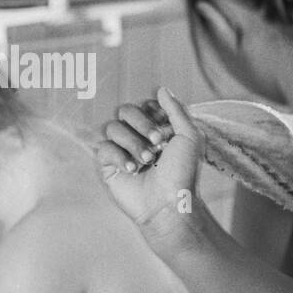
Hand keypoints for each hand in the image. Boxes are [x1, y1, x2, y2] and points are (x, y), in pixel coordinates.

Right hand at [96, 88, 203, 239]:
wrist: (169, 204)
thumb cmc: (183, 173)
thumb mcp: (190, 137)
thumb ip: (176, 110)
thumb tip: (162, 88)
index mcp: (156, 128)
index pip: (144, 104)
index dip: (152, 112)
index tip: (166, 129)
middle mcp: (138, 136)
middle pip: (126, 110)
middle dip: (142, 124)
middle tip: (158, 143)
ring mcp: (122, 150)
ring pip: (113, 127)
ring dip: (133, 143)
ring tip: (148, 161)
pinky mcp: (107, 165)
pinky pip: (103, 148)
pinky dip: (119, 156)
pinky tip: (133, 170)